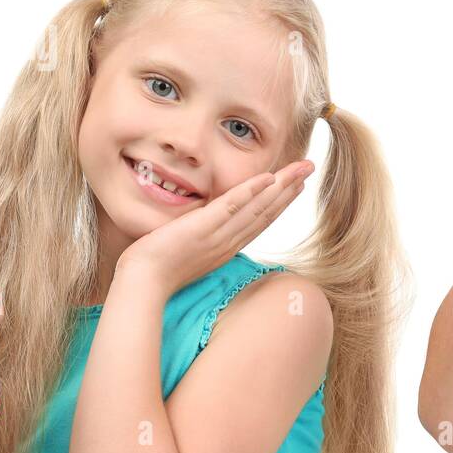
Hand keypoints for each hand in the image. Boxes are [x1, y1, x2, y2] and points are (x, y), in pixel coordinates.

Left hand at [117, 161, 314, 296]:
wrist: (142, 283)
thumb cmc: (157, 270)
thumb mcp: (187, 251)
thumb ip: (202, 237)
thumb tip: (206, 225)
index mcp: (226, 248)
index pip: (260, 221)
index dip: (281, 202)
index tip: (296, 186)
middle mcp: (229, 242)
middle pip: (267, 212)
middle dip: (290, 189)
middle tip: (309, 169)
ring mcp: (218, 235)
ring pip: (258, 208)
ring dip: (282, 186)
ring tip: (301, 169)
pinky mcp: (203, 228)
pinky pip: (232, 206)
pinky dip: (251, 192)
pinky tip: (268, 178)